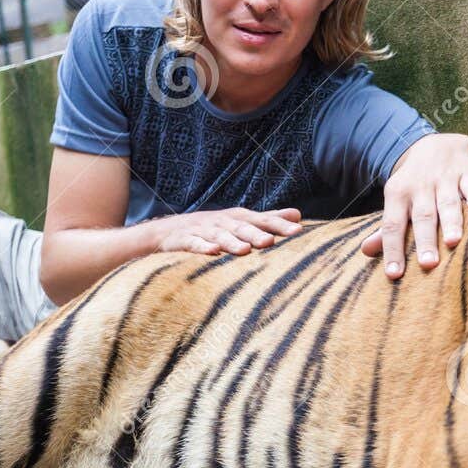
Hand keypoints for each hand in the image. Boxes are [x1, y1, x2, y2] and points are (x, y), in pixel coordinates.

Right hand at [154, 206, 302, 255]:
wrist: (168, 231)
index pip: (263, 220)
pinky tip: (211, 252)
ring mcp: (204, 230)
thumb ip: (269, 219)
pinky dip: (202, 246)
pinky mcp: (185, 240)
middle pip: (243, 227)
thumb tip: (298, 215)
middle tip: (271, 241)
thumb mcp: (242, 221)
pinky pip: (194, 244)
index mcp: (240, 218)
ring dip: (232, 242)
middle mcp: (224, 222)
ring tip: (245, 250)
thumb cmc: (214, 228)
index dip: (280, 225)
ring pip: (220, 236)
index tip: (299, 230)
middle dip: (257, 234)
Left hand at [360, 133, 467, 277]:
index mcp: (398, 194)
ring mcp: (445, 178)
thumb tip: (366, 251)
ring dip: (450, 221)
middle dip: (425, 239)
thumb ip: (387, 229)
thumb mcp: (398, 200)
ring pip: (448, 202)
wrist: (442, 145)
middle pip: (422, 216)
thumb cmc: (418, 185)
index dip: (392, 249)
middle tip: (428, 264)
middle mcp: (421, 186)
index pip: (393, 225)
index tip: (394, 274)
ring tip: (453, 241)